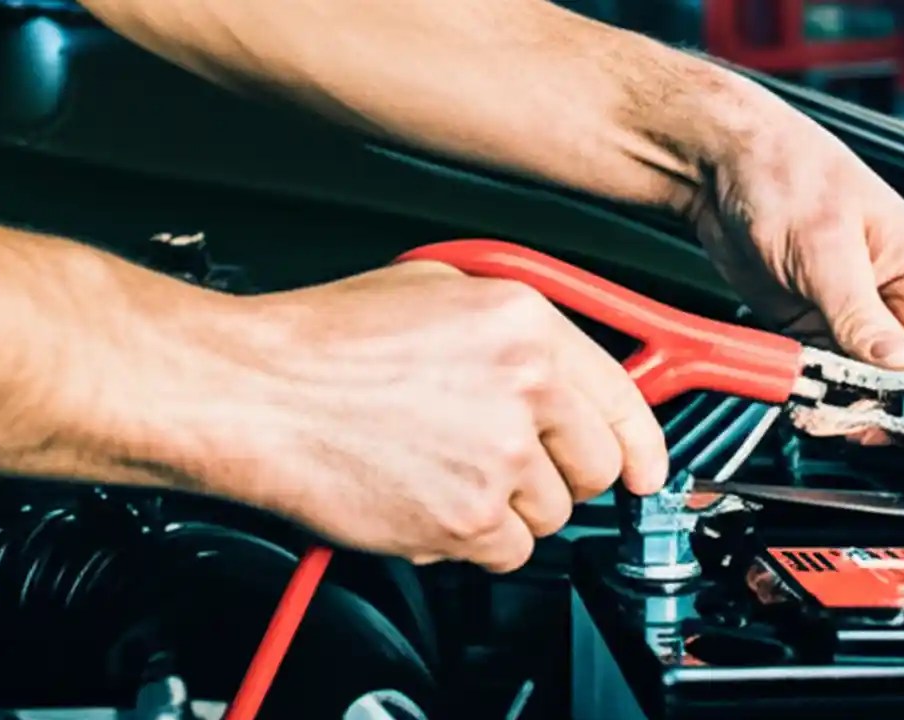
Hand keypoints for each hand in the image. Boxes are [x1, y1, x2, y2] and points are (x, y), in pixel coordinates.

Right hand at [193, 261, 666, 571]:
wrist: (257, 393)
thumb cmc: (328, 341)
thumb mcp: (438, 290)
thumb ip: (517, 330)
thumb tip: (560, 370)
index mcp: (527, 328)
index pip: (626, 402)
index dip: (642, 444)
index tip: (645, 469)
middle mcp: (525, 393)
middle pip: (596, 469)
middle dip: (564, 474)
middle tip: (516, 465)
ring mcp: (498, 461)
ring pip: (551, 516)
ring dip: (511, 506)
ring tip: (448, 471)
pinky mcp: (465, 520)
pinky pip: (508, 553)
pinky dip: (478, 541)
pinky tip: (433, 501)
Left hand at [679, 87, 903, 438]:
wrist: (722, 164)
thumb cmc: (785, 174)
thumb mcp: (825, 249)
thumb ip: (862, 316)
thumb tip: (902, 367)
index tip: (898, 417)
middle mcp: (899, 300)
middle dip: (886, 411)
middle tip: (844, 416)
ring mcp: (857, 317)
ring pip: (873, 391)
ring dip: (846, 408)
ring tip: (815, 408)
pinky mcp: (816, 328)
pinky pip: (830, 380)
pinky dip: (816, 395)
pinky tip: (799, 396)